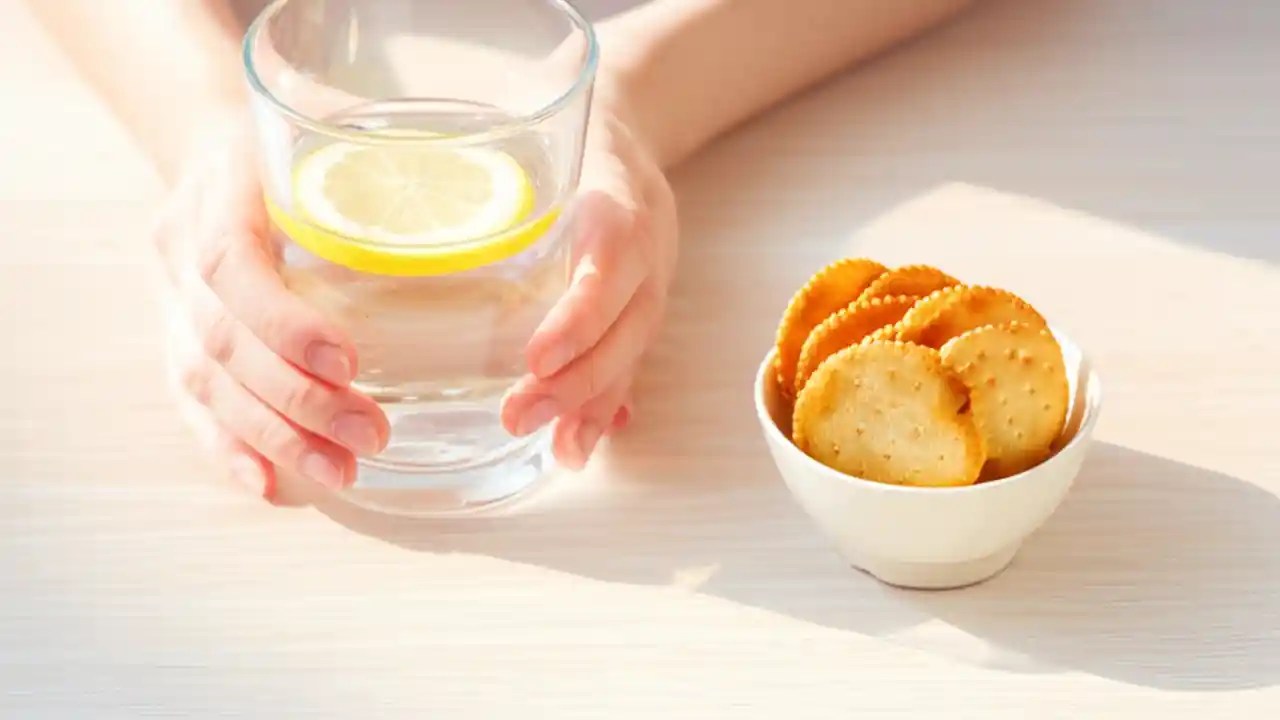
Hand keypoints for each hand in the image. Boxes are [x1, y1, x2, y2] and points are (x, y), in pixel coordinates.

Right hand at [151, 117, 388, 500]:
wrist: (214, 143)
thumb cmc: (299, 135)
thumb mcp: (336, 124)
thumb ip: (392, 157)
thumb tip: (496, 192)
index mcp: (219, 187)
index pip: (232, 264)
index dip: (284, 321)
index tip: (348, 361)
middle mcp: (180, 247)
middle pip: (224, 341)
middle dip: (298, 399)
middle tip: (372, 434)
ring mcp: (170, 297)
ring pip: (206, 383)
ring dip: (275, 436)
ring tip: (341, 471)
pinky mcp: (176, 337)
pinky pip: (192, 403)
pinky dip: (232, 447)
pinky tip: (272, 486)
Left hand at [500, 90, 678, 468]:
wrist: (629, 135)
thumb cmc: (561, 143)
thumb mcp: (542, 146)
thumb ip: (482, 177)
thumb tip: (377, 191)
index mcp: (617, 213)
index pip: (607, 274)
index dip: (576, 322)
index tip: (533, 360)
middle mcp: (645, 259)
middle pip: (622, 334)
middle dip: (574, 384)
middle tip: (515, 416)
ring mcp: (651, 291)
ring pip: (630, 359)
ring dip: (591, 408)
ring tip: (557, 450)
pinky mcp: (642, 314)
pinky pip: (631, 368)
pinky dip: (606, 411)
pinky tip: (577, 445)